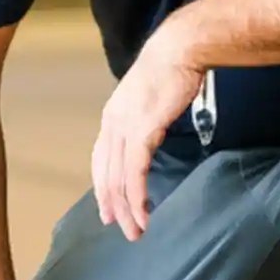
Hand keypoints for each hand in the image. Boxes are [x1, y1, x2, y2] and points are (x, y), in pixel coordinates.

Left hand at [92, 19, 203, 241]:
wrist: (179, 49)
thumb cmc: (171, 68)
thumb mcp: (150, 97)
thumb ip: (145, 117)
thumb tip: (151, 131)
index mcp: (113, 115)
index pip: (101, 158)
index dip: (103, 185)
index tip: (109, 207)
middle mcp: (112, 122)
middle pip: (106, 173)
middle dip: (113, 204)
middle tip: (121, 227)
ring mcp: (124, 127)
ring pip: (118, 178)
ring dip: (127, 208)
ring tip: (136, 230)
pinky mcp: (141, 132)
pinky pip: (135, 173)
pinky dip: (137, 197)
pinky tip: (143, 212)